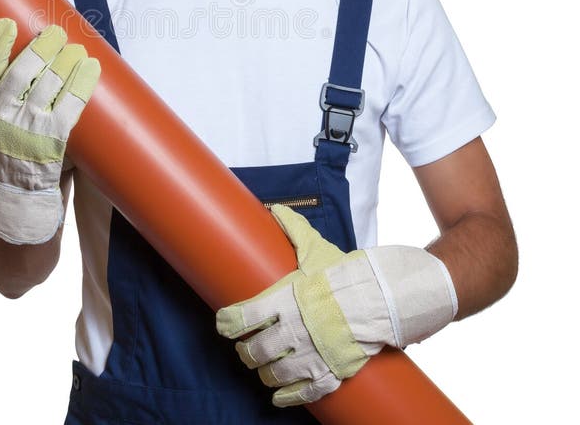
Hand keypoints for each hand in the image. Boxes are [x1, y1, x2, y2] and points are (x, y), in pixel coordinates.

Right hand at [0, 18, 99, 244]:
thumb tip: (44, 51)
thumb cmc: (12, 146)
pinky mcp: (53, 140)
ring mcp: (28, 127)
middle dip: (42, 49)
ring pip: (49, 85)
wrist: (17, 194)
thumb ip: (11, 90)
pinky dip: (83, 83)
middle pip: (23, 71)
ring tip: (77, 49)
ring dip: (66, 62)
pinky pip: (71, 105)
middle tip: (57, 33)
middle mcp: (4, 114)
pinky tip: (92, 67)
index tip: (8, 24)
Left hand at [216, 205, 456, 406]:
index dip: (228, 323)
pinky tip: (277, 396)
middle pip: (255, 350)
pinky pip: (303, 392)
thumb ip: (294, 231)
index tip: (223, 325)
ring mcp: (311, 354)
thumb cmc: (345, 273)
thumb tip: (276, 209)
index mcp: (285, 299)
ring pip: (274, 373)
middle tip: (245, 349)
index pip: (244, 316)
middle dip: (246, 351)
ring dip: (263, 372)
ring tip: (262, 368)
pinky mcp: (331, 372)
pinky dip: (287, 396)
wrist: (382, 298)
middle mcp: (294, 330)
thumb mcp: (316, 250)